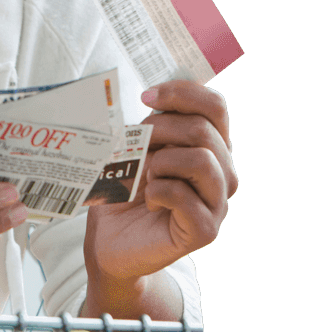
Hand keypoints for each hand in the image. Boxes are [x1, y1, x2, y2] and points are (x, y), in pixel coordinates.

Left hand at [84, 79, 237, 282]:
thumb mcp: (134, 149)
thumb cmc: (124, 191)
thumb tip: (152, 96)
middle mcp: (222, 173)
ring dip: (161, 163)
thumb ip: (151, 126)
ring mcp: (217, 203)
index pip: (215, 106)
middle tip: (135, 147)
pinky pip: (184, 196)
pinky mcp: (204, 230)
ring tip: (146, 177)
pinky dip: (157, 192)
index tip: (145, 97)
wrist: (109, 238)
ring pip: (202, 161)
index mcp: (209, 147)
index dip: (182, 93)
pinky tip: (149, 200)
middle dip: (159, 130)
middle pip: (203, 130)